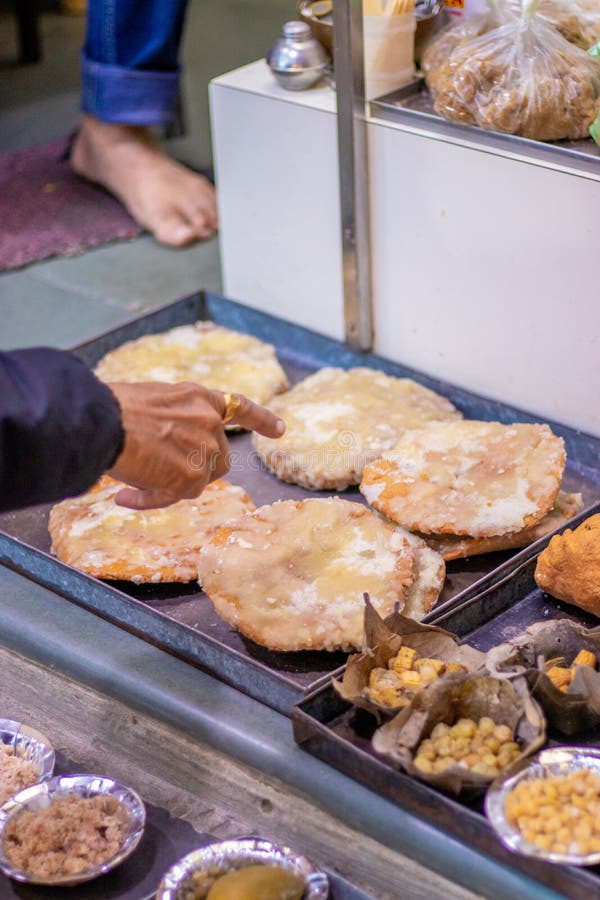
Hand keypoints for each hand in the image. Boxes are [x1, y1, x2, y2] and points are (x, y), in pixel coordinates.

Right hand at [107, 382, 284, 509]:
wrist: (101, 420)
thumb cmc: (112, 409)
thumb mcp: (155, 400)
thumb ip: (176, 420)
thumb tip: (171, 449)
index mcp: (199, 398)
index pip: (239, 407)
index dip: (262, 420)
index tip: (281, 430)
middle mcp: (209, 422)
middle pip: (219, 460)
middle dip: (197, 469)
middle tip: (159, 471)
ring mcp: (204, 450)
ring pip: (199, 481)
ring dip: (169, 485)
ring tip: (133, 478)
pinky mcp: (191, 477)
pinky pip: (174, 497)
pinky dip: (150, 500)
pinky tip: (124, 495)